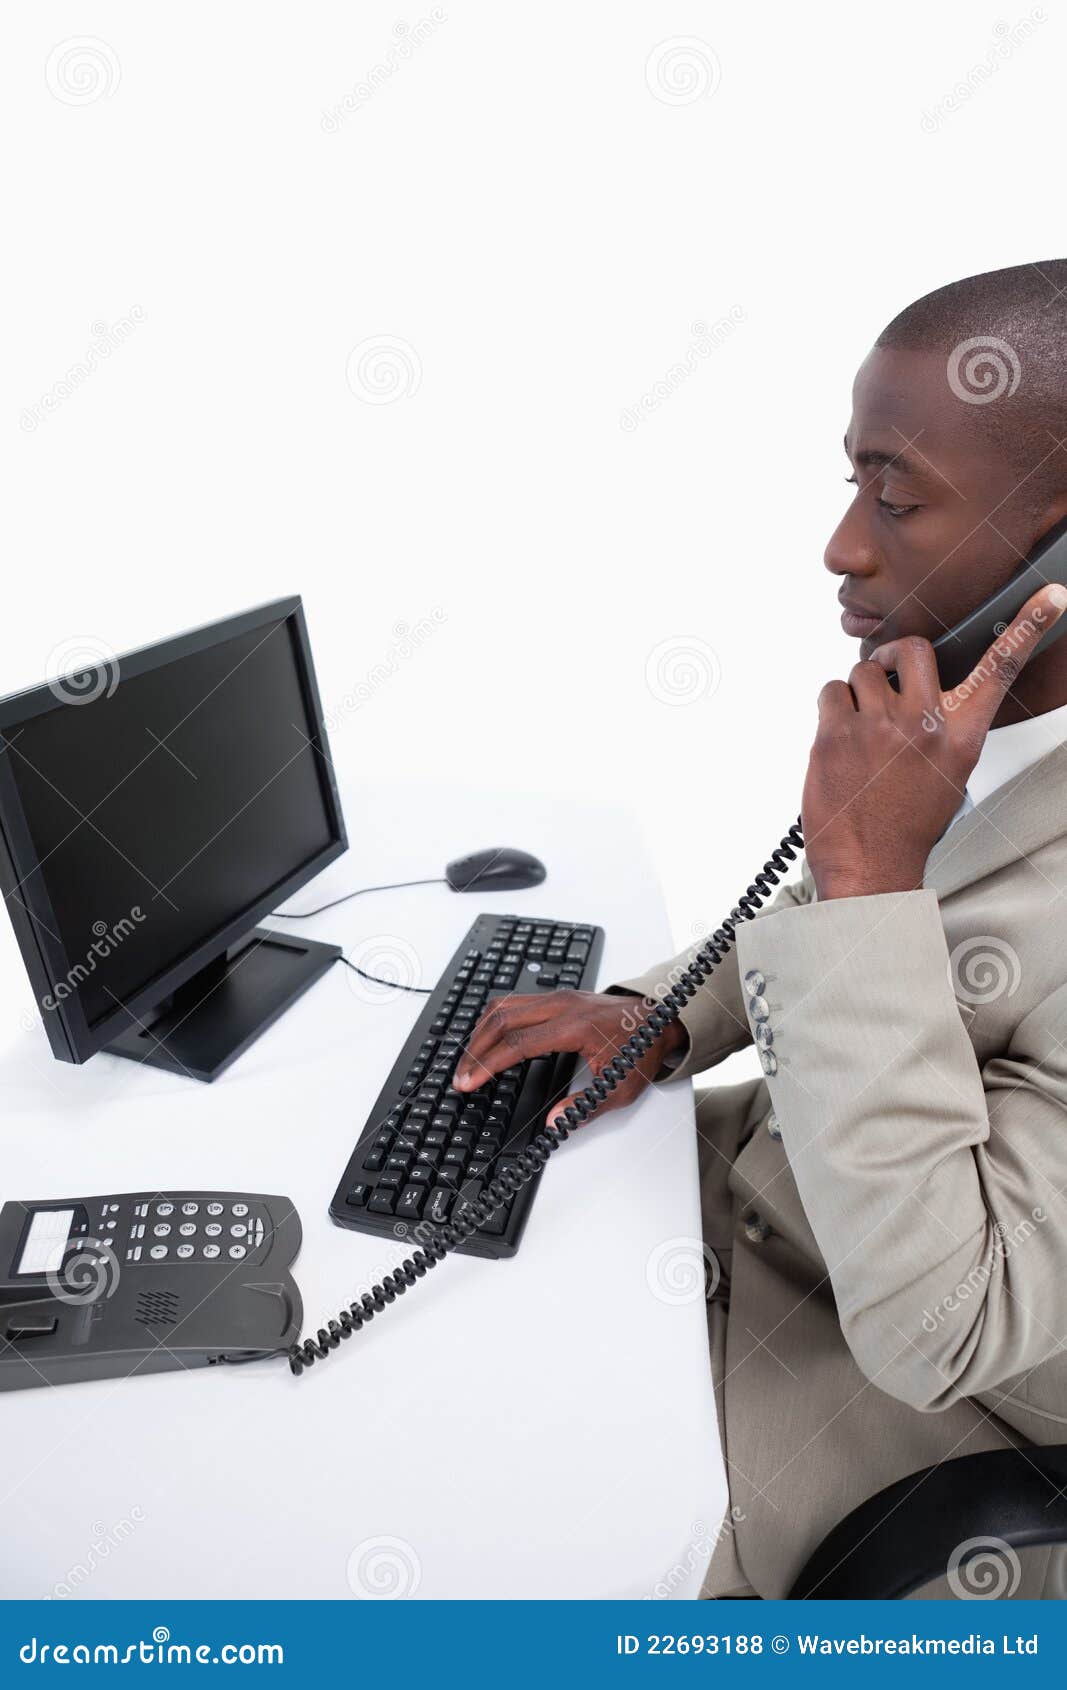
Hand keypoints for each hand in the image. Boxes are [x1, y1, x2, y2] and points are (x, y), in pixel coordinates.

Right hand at [453, 989, 685, 1125]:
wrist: (658, 1019)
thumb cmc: (640, 1050)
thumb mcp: (620, 1088)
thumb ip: (585, 1107)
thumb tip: (553, 1123)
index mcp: (575, 1027)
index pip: (518, 1043)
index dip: (488, 1064)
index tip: (469, 1081)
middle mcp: (562, 1005)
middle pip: (502, 1020)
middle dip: (475, 1050)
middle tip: (461, 1077)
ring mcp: (558, 997)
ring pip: (504, 1005)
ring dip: (480, 1032)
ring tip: (469, 1060)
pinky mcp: (557, 997)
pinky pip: (515, 1001)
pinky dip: (494, 1020)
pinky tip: (488, 1037)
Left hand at [803, 585, 1066, 900]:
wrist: (870, 866)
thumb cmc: (907, 823)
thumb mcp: (948, 772)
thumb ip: (941, 726)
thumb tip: (916, 690)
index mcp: (961, 736)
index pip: (999, 671)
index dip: (1028, 629)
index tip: (1050, 599)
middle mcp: (924, 725)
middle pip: (913, 648)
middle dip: (895, 655)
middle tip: (888, 677)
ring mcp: (877, 727)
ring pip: (862, 670)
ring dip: (859, 691)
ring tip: (862, 730)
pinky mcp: (835, 734)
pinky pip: (831, 691)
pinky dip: (833, 708)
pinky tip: (841, 740)